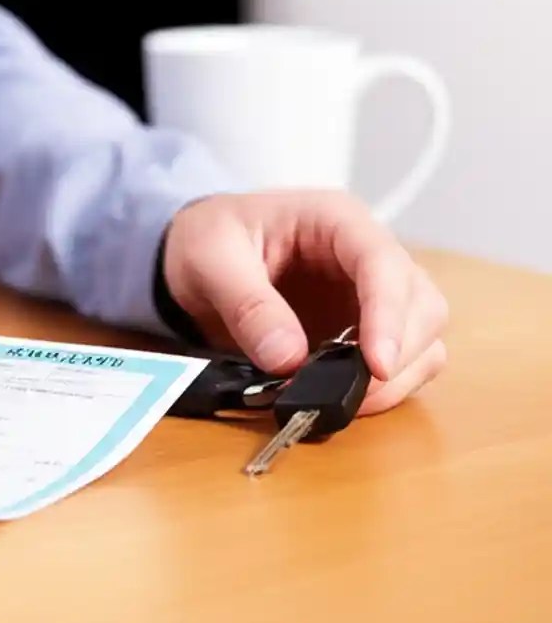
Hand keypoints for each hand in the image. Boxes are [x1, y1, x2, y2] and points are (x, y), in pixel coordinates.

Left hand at [162, 190, 448, 414]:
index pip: (384, 264)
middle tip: (349, 394)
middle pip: (422, 303)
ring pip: (423, 338)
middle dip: (398, 352)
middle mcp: (367, 257)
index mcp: (336, 221)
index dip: (388, 315)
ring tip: (342, 401)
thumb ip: (247, 304)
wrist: (198, 257)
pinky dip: (383, 389)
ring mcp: (370, 297)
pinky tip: (342, 399)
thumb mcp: (210, 258)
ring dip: (396, 378)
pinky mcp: (364, 333)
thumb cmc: (208, 240)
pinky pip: (400, 364)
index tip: (377, 364)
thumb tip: (289, 360)